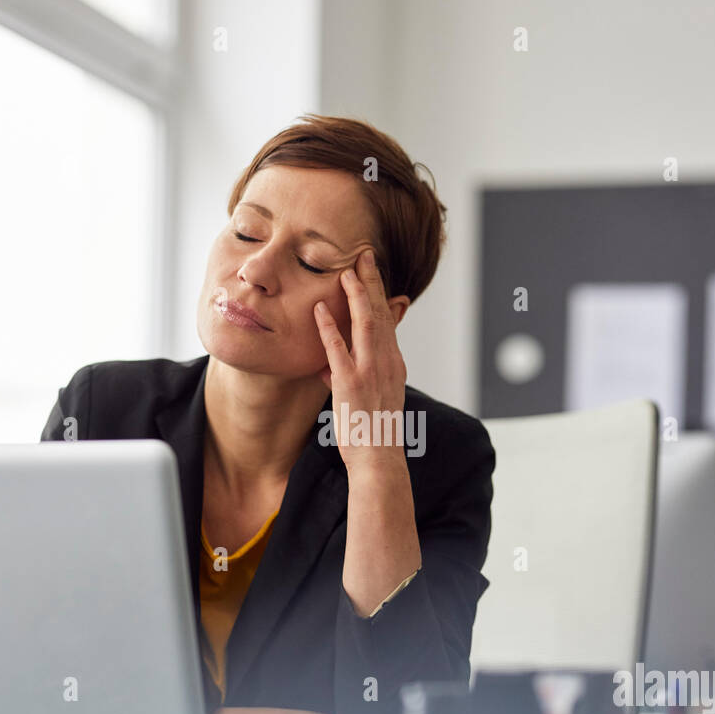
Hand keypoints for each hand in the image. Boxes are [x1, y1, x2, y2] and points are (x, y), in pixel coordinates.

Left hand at [313, 249, 409, 475]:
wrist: (379, 459)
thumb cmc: (373, 433)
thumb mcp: (368, 399)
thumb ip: (348, 378)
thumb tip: (328, 368)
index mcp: (393, 363)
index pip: (387, 320)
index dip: (379, 293)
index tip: (371, 271)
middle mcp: (386, 362)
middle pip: (380, 313)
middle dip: (372, 282)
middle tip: (363, 255)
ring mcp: (370, 372)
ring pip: (365, 323)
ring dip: (355, 294)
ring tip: (345, 270)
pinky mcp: (351, 384)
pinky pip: (338, 349)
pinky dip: (329, 327)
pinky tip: (321, 309)